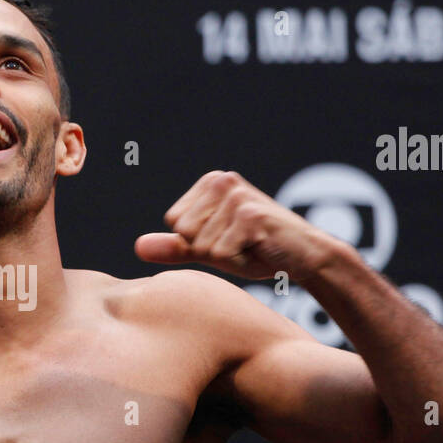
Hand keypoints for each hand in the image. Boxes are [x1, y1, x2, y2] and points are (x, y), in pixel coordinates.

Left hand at [135, 170, 341, 280]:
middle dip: (211, 249)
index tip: (228, 238)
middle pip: (184, 233)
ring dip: (227, 257)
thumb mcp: (210, 249)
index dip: (199, 242)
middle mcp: (222, 180)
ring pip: (201, 245)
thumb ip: (175, 246)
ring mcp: (236, 196)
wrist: (305, 257)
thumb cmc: (258, 251)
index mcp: (209, 182)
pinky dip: (239, 262)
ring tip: (252, 246)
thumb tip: (137, 247)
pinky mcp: (249, 214)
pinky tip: (260, 249)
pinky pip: (219, 253)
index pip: (175, 223)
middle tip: (242, 244)